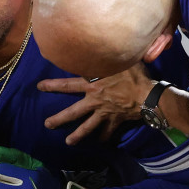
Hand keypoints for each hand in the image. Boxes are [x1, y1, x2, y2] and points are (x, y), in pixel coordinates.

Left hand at [38, 64, 153, 144]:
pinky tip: (100, 142)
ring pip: (87, 126)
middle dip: (59, 119)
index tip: (40, 87)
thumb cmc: (134, 74)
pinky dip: (105, 137)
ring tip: (68, 142)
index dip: (52, 86)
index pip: (67, 84)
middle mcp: (94, 100)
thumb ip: (108, 57)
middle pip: (72, 112)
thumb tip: (106, 45)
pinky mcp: (114, 121)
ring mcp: (104, 112)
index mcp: (92, 84)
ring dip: (77, 135)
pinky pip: (108, 131)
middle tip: (47, 124)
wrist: (148, 95)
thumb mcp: (118, 60)